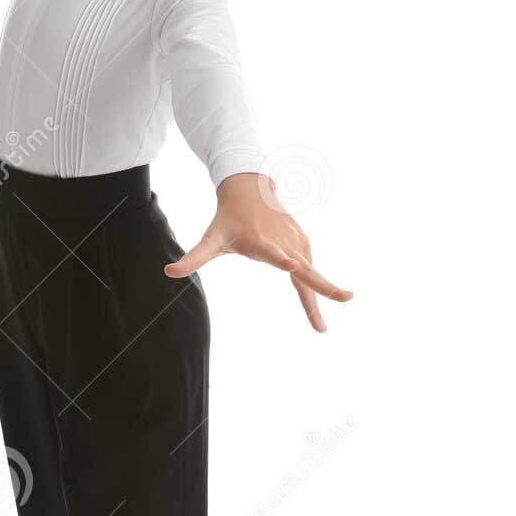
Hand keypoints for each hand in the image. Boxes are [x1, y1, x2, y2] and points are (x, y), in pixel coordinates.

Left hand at [162, 172, 353, 332]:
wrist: (250, 189)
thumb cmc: (228, 218)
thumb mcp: (211, 239)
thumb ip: (193, 258)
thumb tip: (168, 272)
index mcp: (261, 242)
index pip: (273, 253)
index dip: (282, 261)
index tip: (294, 268)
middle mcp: (283, 242)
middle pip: (306, 268)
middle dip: (325, 285)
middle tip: (346, 299)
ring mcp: (297, 243)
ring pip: (312, 274)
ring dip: (325, 294)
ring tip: (322, 326)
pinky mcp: (303, 243)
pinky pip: (310, 269)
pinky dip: (317, 286)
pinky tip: (324, 299)